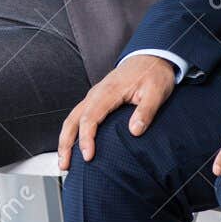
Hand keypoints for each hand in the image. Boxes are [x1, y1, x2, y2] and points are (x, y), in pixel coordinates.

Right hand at [57, 53, 176, 169]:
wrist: (151, 56)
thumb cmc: (153, 74)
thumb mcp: (156, 92)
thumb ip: (146, 111)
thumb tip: (134, 131)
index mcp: (109, 91)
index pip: (90, 117)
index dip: (86, 138)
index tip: (88, 156)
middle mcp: (97, 93)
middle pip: (73, 119)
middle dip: (66, 143)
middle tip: (65, 165)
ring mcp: (95, 95)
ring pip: (72, 117)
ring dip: (65, 139)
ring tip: (64, 161)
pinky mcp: (97, 98)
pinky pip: (79, 115)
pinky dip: (72, 132)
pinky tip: (74, 146)